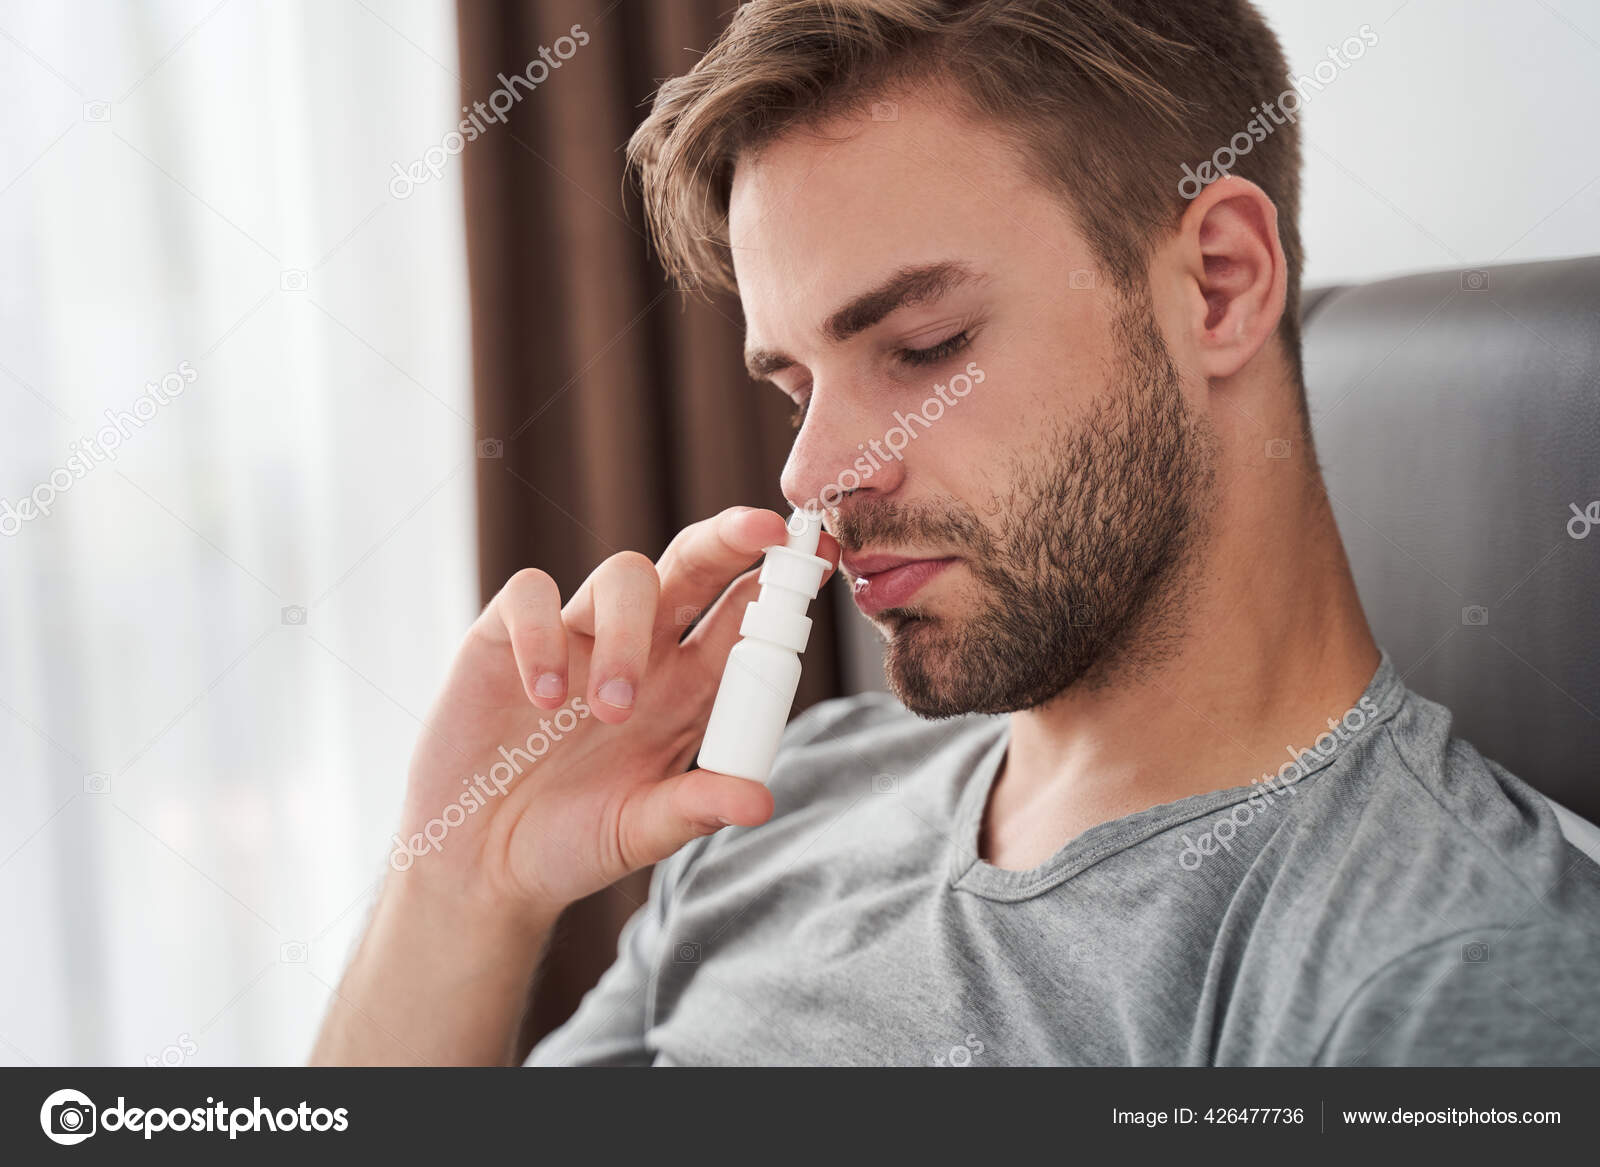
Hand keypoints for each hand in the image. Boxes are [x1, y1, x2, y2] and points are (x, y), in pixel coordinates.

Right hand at [394, 506, 838, 918]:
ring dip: (628, 634)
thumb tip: (760, 800)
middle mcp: (641, 649)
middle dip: (730, 539)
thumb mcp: (641, 831)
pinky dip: (541, 636)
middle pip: (694, 565)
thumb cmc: (572, 842)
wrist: (480, 864)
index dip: (782, 582)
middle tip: (761, 530)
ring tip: (612, 712)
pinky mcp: (505, 637)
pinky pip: (531, 595)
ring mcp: (575, 637)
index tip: (821, 556)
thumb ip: (695, 809)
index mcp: (689, 688)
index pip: (744, 616)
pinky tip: (542, 698)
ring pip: (623, 575)